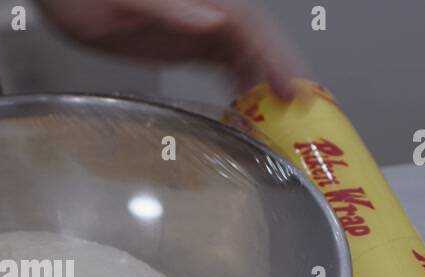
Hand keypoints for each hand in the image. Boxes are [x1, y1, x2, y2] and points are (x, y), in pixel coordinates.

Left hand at [38, 0, 305, 97]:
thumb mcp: (126, 0)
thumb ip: (168, 9)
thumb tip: (212, 22)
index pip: (249, 26)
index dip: (275, 55)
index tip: (290, 84)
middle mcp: (205, 10)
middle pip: (255, 40)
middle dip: (279, 72)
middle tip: (299, 109)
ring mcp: (197, 26)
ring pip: (244, 52)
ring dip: (263, 81)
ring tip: (281, 117)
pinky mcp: (185, 41)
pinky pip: (223, 62)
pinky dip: (239, 82)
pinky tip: (248, 106)